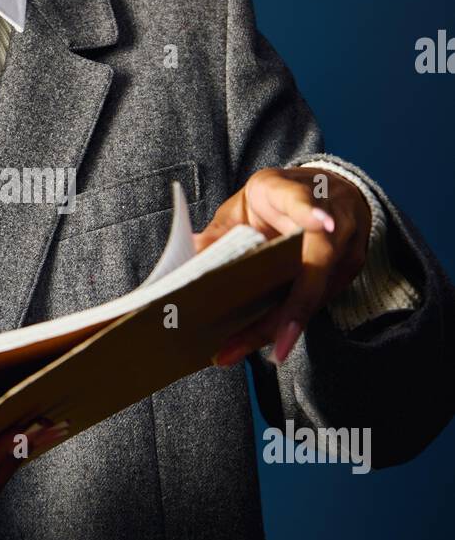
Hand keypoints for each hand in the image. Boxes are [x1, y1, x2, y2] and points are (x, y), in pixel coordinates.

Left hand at [194, 166, 371, 366]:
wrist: (328, 190)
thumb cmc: (280, 198)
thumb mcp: (245, 204)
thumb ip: (222, 229)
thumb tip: (191, 251)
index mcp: (294, 191)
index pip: (303, 199)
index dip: (311, 211)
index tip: (321, 224)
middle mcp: (331, 216)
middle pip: (313, 265)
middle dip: (283, 311)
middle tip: (242, 341)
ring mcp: (346, 245)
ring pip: (315, 293)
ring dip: (276, 328)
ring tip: (236, 348)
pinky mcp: (348, 270)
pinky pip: (317, 302)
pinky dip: (285, 324)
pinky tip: (254, 340)